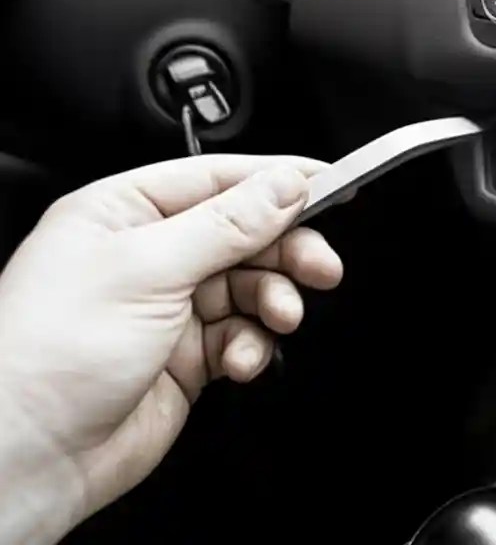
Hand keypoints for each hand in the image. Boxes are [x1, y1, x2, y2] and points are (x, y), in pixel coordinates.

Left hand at [0, 156, 342, 542]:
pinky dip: (252, 347)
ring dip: (273, 302)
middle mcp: (146, 254)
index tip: (329, 185)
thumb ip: (227, 224)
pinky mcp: (185, 356)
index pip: (216, 179)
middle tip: (320, 267)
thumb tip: (284, 185)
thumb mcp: (148, 268)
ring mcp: (167, 306)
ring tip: (279, 318)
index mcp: (123, 212)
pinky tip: (241, 360)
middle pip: (244, 233)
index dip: (276, 181)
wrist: (28, 454)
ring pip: (251, 286)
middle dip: (287, 250)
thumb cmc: (47, 354)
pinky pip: (242, 336)